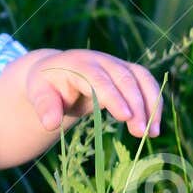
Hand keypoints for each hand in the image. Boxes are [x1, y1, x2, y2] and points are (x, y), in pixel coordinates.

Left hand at [24, 48, 161, 138]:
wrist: (56, 71)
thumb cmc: (47, 86)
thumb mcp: (38, 94)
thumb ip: (44, 107)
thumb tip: (50, 124)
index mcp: (77, 63)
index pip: (98, 78)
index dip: (113, 96)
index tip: (125, 116)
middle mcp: (100, 60)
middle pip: (124, 79)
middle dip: (136, 105)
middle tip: (140, 132)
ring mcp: (116, 64)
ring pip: (141, 79)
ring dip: (151, 104)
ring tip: (151, 133)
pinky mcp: (127, 71)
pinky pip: (147, 83)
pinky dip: (154, 102)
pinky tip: (154, 125)